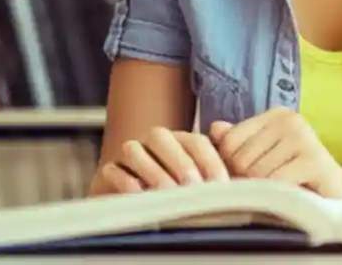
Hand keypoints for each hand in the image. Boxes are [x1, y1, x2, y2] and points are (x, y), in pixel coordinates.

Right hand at [91, 126, 229, 194]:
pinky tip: (140, 194)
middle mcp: (152, 143)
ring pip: (134, 149)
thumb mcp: (202, 181)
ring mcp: (128, 156)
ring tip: (168, 192)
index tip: (220, 184)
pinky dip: (125, 181)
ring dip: (153, 171)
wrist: (136, 204)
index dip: (210, 160)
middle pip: (162, 137)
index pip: (196, 141)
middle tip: (193, 186)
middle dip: (180, 162)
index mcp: (179, 141)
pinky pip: (112, 170)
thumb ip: (219, 167)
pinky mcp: (107, 174)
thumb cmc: (176, 191)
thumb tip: (234, 154)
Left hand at [209, 108, 341, 197]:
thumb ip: (239, 143)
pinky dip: (276, 196)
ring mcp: (304, 137)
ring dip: (264, 191)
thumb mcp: (264, 157)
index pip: (228, 140)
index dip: (232, 166)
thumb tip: (214, 129)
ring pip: (256, 172)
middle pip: (240, 158)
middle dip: (248, 180)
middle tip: (269, 187)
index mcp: (276, 115)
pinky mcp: (313, 160)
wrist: (337, 196)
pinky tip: (289, 196)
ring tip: (280, 191)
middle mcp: (290, 119)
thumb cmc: (296, 177)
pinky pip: (275, 182)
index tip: (251, 175)